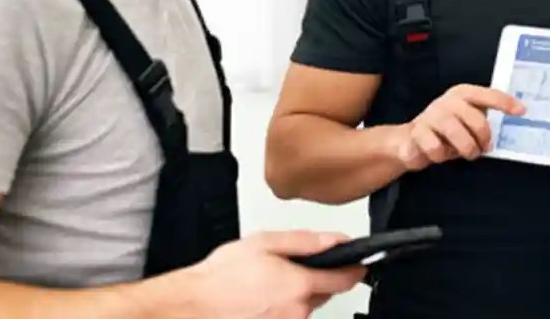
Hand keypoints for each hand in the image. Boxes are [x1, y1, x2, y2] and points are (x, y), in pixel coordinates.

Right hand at [185, 230, 365, 318]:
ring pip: (304, 308)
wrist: (191, 307)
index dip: (354, 269)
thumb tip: (335, 240)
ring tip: (264, 285)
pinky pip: (288, 318)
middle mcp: (298, 312)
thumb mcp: (264, 243)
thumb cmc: (220, 278)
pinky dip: (280, 309)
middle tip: (287, 268)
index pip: (345, 279)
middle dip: (315, 279)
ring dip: (294, 296)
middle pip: (324, 293)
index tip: (358, 264)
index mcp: (299, 285)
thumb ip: (305, 241)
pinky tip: (259, 300)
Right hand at [395, 84, 524, 170]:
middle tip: (483, 149)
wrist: (410, 141)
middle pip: (475, 119)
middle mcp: (447, 101)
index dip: (505, 103)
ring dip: (465, 149)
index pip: (488, 95)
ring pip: (456, 133)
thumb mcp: (466, 123)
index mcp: (462, 94)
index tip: (522, 111)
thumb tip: (507, 127)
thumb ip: (482, 122)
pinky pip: (435, 147)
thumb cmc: (446, 132)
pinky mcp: (417, 132)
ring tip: (463, 153)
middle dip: (483, 138)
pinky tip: (438, 153)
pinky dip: (440, 156)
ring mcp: (431, 115)